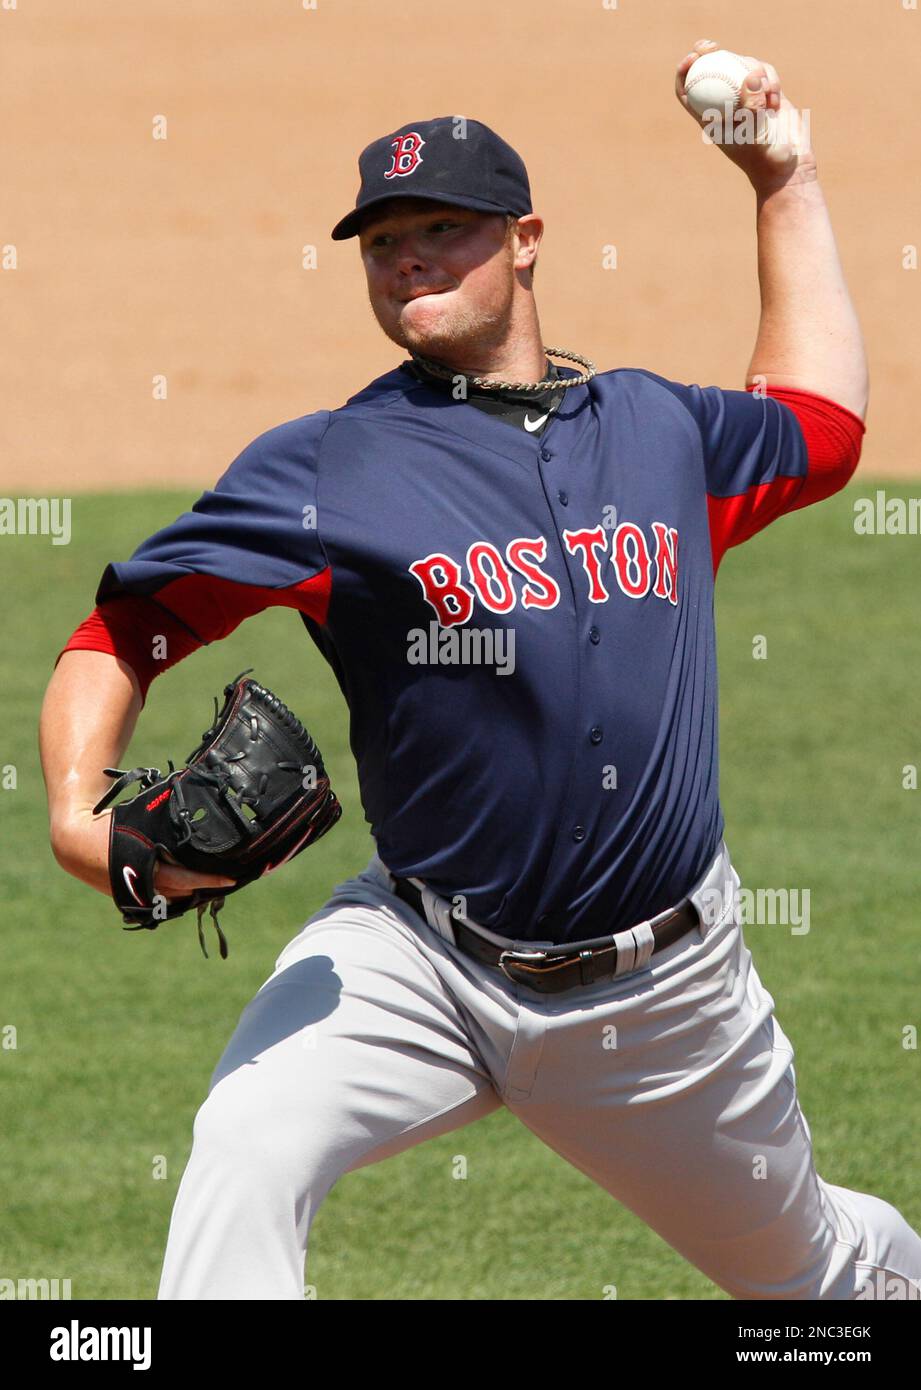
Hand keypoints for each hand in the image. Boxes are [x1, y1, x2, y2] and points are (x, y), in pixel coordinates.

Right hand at [52, 808, 235, 906]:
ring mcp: (134, 895)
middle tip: (225, 881)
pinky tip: (187, 887)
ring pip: (171, 899)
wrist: (74, 840)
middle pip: (183, 893)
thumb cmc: (111, 823)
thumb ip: (167, 816)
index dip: (210, 880)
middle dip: (204, 887)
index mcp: (146, 864)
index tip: (230, 879)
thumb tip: (195, 803)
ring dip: (189, 893)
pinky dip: (172, 894)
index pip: (187, 879)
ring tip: (210, 883)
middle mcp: (142, 885)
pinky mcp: (127, 898)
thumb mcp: (141, 816)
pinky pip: (158, 900)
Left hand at [675, 38, 815, 193]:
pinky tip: (776, 102)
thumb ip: (752, 108)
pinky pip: (766, 74)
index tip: (692, 58)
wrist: (788, 169)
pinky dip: (771, 81)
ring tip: (765, 96)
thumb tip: (749, 78)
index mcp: (711, 118)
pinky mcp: (768, 95)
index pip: (689, 91)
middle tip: (712, 46)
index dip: (684, 72)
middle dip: (709, 53)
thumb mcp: (755, 136)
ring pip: (742, 67)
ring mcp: (749, 98)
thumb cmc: (764, 160)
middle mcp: (728, 105)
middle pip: (713, 70)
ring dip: (753, 72)